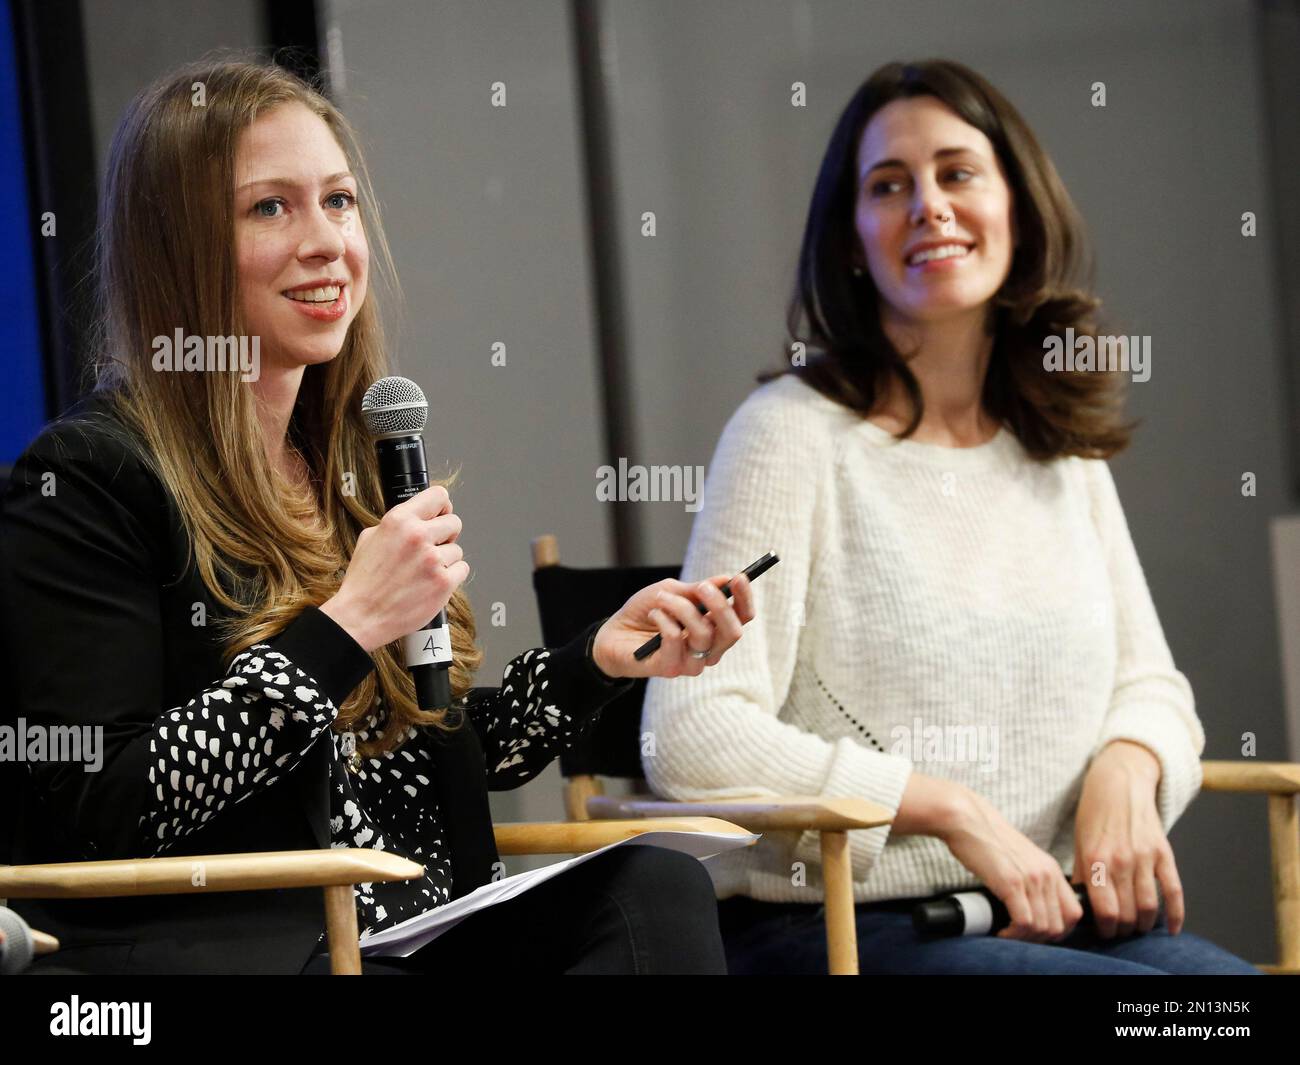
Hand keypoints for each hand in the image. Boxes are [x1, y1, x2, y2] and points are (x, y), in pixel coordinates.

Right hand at [320, 485, 468, 652]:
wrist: (361, 616)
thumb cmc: (364, 581)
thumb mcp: (370, 538)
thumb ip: (397, 524)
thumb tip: (419, 517)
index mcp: (399, 520)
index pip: (438, 495)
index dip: (442, 506)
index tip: (441, 515)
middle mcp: (418, 536)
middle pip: (454, 522)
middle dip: (446, 535)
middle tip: (433, 548)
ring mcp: (433, 560)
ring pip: (457, 550)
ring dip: (446, 560)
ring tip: (424, 572)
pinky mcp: (444, 582)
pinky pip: (462, 570)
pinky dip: (451, 577)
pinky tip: (432, 583)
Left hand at [590, 573, 754, 678]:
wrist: (613, 633)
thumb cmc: (646, 611)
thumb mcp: (670, 591)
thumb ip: (696, 590)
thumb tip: (725, 580)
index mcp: (715, 628)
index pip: (743, 617)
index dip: (745, 598)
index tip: (739, 577)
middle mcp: (710, 648)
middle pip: (732, 632)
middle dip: (720, 606)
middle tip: (702, 587)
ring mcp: (692, 662)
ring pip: (704, 634)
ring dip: (681, 608)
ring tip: (662, 598)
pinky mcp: (672, 669)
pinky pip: (677, 640)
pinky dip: (664, 620)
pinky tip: (653, 614)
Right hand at [941, 785, 1083, 942]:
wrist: (967, 819)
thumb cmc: (985, 838)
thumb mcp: (1019, 857)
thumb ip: (1031, 878)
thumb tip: (1028, 905)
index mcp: (1051, 868)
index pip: (1074, 912)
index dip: (1059, 931)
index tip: (1038, 934)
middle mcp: (1046, 874)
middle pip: (1060, 925)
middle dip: (1040, 939)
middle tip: (1020, 937)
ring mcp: (1031, 878)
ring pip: (1043, 927)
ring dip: (1025, 938)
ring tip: (1008, 934)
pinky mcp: (1011, 882)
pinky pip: (1023, 922)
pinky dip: (1013, 934)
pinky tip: (1001, 931)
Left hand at [1073, 739, 1182, 937]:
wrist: (1119, 784)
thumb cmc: (1094, 814)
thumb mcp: (1079, 843)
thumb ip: (1081, 875)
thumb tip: (1079, 905)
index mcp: (1095, 859)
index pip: (1105, 911)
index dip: (1106, 929)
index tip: (1104, 932)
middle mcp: (1121, 861)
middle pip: (1129, 913)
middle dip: (1124, 930)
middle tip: (1120, 932)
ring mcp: (1145, 857)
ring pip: (1150, 907)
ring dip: (1145, 925)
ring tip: (1138, 927)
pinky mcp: (1164, 853)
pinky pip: (1174, 891)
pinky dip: (1176, 914)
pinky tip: (1172, 929)